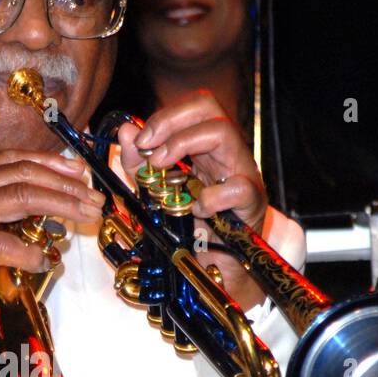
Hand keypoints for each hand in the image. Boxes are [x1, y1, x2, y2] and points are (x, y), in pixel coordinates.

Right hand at [0, 150, 105, 351]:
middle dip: (67, 185)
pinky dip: (31, 253)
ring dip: (62, 206)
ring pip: (22, 198)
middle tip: (95, 199)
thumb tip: (45, 208)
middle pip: (25, 174)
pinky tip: (44, 261)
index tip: (82, 174)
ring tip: (86, 217)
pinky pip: (5, 244)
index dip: (53, 164)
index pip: (16, 159)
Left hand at [116, 91, 268, 309]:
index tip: (140, 139)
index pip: (193, 107)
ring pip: (224, 132)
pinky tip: (197, 211)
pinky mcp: (252, 202)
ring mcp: (242, 173)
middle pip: (209, 106)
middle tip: (149, 146)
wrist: (213, 269)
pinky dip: (210, 197)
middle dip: (171, 120)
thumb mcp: (154, 193)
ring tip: (162, 168)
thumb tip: (126, 131)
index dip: (163, 116)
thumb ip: (138, 165)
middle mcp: (226, 153)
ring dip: (183, 144)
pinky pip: (236, 187)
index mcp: (206, 148)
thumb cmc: (190, 230)